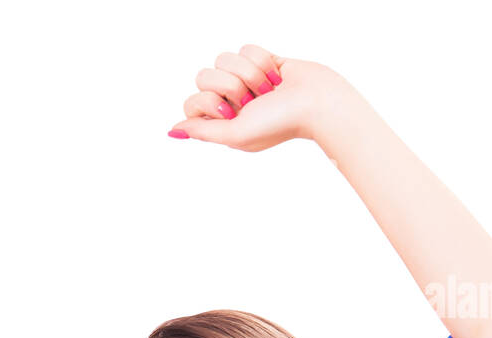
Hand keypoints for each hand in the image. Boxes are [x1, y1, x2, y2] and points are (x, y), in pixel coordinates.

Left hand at [167, 44, 347, 150]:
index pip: (192, 102)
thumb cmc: (279, 122)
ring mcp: (246, 80)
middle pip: (204, 76)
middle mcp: (231, 101)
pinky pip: (245, 48)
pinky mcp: (262, 61)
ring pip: (224, 58)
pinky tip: (277, 75)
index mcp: (222, 121)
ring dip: (249, 73)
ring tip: (268, 89)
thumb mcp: (236, 134)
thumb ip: (203, 131)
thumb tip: (174, 129)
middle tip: (252, 100)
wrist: (317, 101)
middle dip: (230, 85)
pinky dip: (262, 60)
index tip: (229, 111)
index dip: (207, 102)